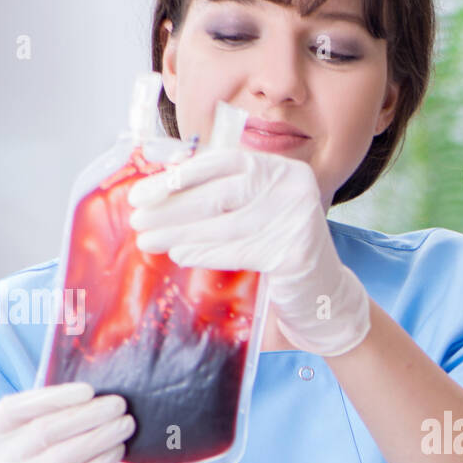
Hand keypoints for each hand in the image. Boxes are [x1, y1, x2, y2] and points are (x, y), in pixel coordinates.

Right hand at [0, 382, 134, 462]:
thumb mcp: (36, 447)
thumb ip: (49, 419)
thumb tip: (93, 393)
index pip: (14, 409)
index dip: (52, 397)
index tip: (88, 389)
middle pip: (44, 432)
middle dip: (87, 415)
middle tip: (119, 405)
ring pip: (62, 456)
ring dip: (100, 437)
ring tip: (125, 425)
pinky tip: (117, 451)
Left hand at [127, 148, 370, 356]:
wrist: (325, 298)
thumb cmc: (280, 254)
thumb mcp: (256, 215)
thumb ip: (225, 197)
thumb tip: (164, 187)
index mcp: (282, 169)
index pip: (223, 163)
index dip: (180, 176)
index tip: (145, 191)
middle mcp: (294, 187)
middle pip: (220, 193)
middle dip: (172, 206)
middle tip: (137, 218)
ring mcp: (298, 218)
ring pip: (224, 224)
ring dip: (179, 233)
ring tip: (148, 240)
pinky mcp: (296, 252)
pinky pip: (238, 251)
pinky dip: (205, 253)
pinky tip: (180, 255)